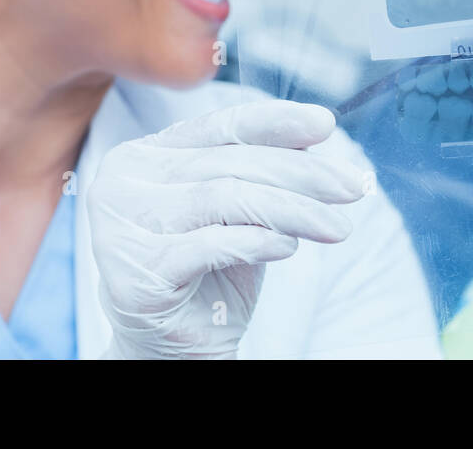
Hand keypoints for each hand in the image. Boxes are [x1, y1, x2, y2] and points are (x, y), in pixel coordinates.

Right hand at [87, 100, 364, 358]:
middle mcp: (123, 182)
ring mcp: (121, 227)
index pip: (218, 125)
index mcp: (144, 155)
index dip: (275, 121)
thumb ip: (260, 170)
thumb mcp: (238, 212)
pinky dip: (259, 241)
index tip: (326, 123)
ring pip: (225, 197)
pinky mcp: (136, 273)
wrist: (172, 350)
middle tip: (352, 187)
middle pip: (229, 162)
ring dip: (293, 210)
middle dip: (301, 173)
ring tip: (337, 227)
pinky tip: (290, 247)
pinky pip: (211, 244)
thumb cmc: (207, 272)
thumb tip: (315, 132)